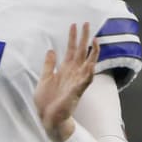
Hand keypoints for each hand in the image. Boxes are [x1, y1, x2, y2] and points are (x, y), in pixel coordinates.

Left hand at [35, 22, 97, 141]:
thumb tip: (51, 50)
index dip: (72, 37)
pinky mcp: (76, 91)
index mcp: (65, 69)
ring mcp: (76, 81)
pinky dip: (89, 73)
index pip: (70, 49)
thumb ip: (49, 65)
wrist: (48, 117)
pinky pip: (85, 81)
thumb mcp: (45, 78)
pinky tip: (92, 65)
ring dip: (93, 53)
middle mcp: (73, 73)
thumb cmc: (47, 100)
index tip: (74, 25)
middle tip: (87, 24)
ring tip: (96, 41)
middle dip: (84, 38)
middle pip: (81, 52)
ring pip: (88, 64)